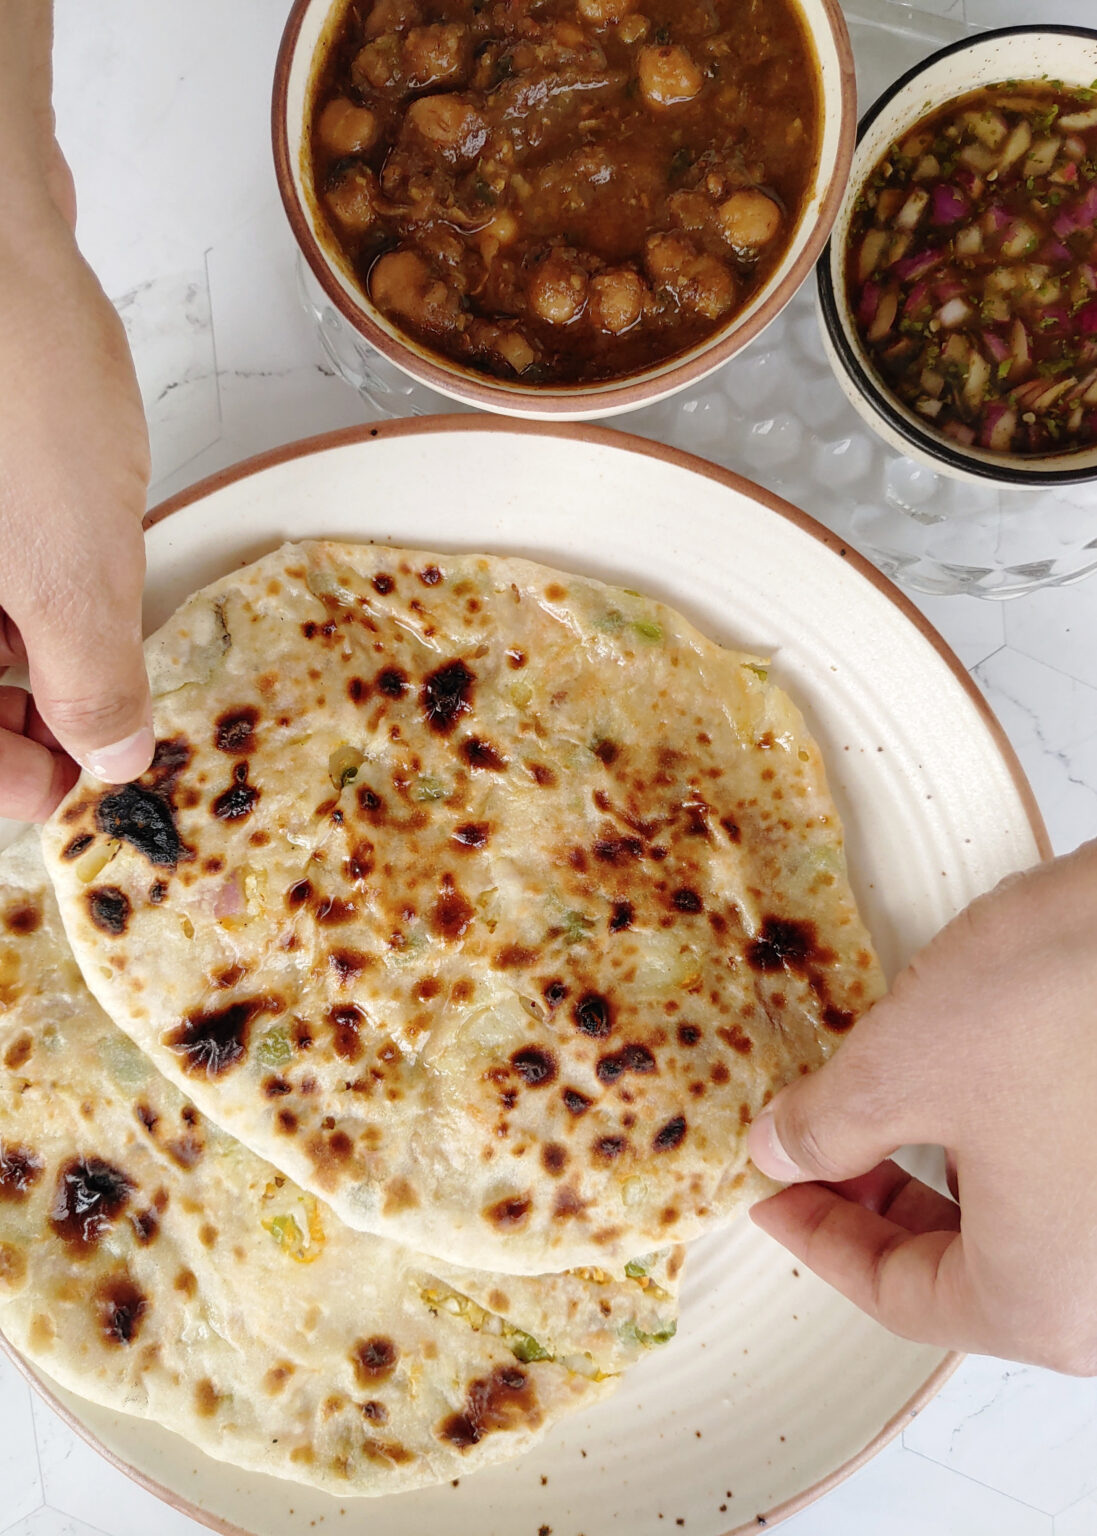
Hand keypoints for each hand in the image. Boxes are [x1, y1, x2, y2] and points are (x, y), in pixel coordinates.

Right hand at [0, 9, 152, 820]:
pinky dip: (14, 576)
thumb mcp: (70, 570)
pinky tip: (64, 565)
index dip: (18, 775)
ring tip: (94, 638)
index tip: (85, 778)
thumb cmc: (11, 393)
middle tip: (104, 715)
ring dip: (24, 647)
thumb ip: (87, 680)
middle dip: (26, 707)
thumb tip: (107, 755)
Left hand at [747, 841, 1096, 1374]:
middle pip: (964, 1276)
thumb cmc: (1059, 1004)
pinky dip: (1000, 1156)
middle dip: (876, 1210)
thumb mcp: (904, 1070)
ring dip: (939, 1181)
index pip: (900, 1300)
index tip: (769, 1194)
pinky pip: (1062, 1188)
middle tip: (813, 1154)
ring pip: (1017, 1233)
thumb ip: (826, 1128)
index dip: (817, 1240)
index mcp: (1043, 1303)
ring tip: (876, 1113)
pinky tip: (960, 1098)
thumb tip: (780, 1151)